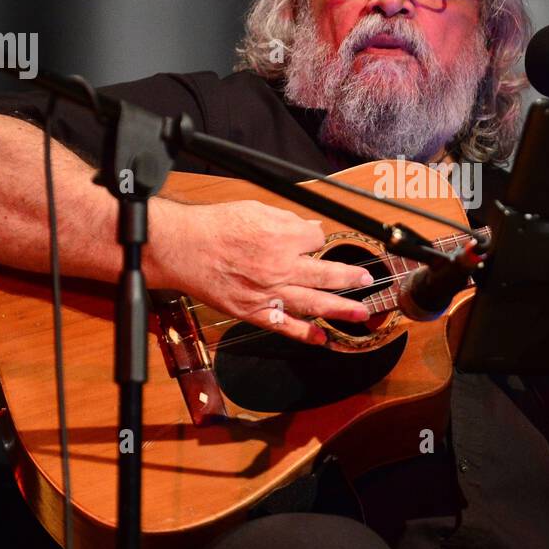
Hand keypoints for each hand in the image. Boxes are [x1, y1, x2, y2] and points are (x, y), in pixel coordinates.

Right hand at [150, 198, 371, 344]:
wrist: (182, 248)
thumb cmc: (214, 226)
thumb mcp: (256, 209)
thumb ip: (287, 220)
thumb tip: (310, 229)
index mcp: (283, 236)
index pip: (317, 239)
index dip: (315, 238)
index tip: (311, 239)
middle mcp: (281, 266)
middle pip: (327, 273)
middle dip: (351, 277)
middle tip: (366, 280)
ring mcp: (269, 292)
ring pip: (314, 302)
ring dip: (341, 309)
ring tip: (361, 312)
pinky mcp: (254, 311)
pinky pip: (285, 326)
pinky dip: (305, 334)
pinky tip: (323, 339)